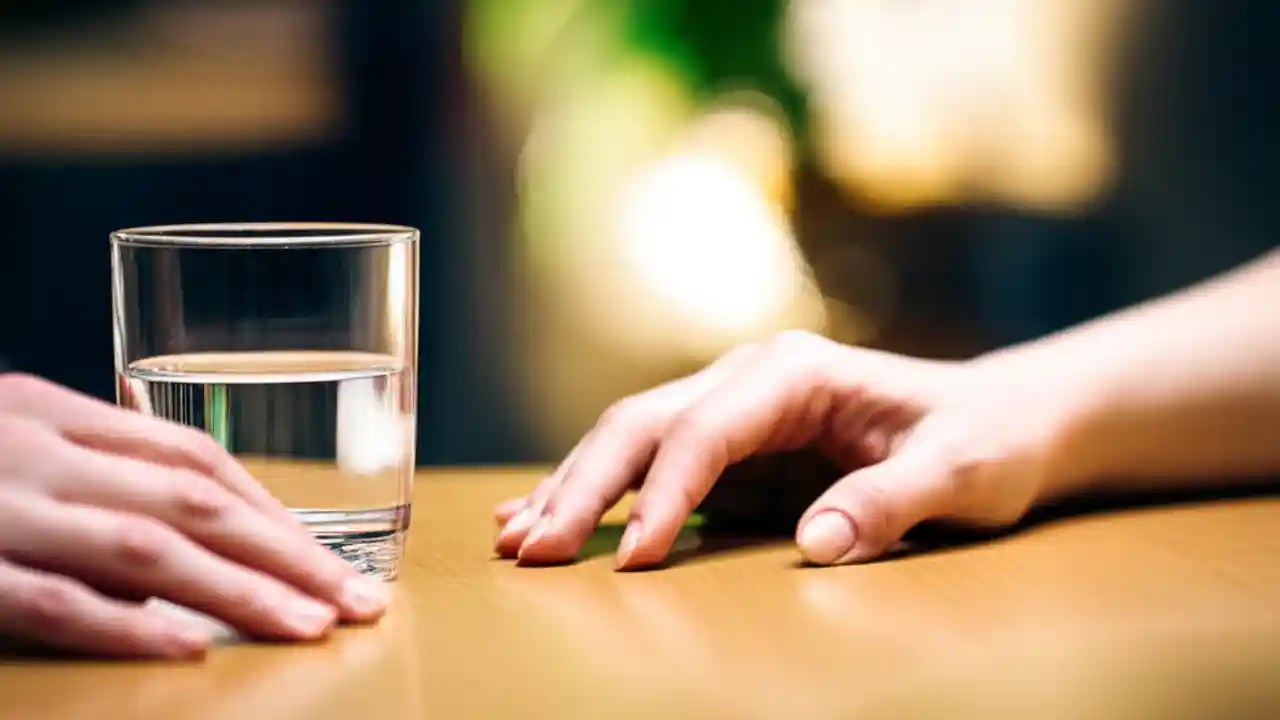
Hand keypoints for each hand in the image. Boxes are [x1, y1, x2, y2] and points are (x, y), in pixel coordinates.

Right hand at [0, 374, 388, 658]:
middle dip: (287, 553)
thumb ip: (93, 489)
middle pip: (192, 499)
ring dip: (238, 590)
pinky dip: (127, 626)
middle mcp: (37, 449)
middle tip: (356, 599)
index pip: (193, 458)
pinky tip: (191, 645)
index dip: (272, 512)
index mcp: (52, 413)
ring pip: (143, 548)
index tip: (330, 560)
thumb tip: (188, 557)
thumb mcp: (8, 450)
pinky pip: (53, 601)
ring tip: (308, 626)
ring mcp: (0, 507)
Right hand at [494, 331, 1071, 569]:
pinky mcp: (730, 446)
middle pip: (642, 423)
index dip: (662, 495)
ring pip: (629, 439)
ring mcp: (732, 409)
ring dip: (571, 488)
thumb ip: (891, 502)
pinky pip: (649, 465)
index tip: (632, 562)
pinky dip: (596, 493)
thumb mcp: (961, 473)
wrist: (1000, 420)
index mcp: (796, 372)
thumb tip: (815, 545)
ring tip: (515, 538)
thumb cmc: (986, 440)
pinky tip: (548, 513)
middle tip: (532, 551)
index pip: (706, 430)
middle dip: (582, 485)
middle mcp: (749, 378)